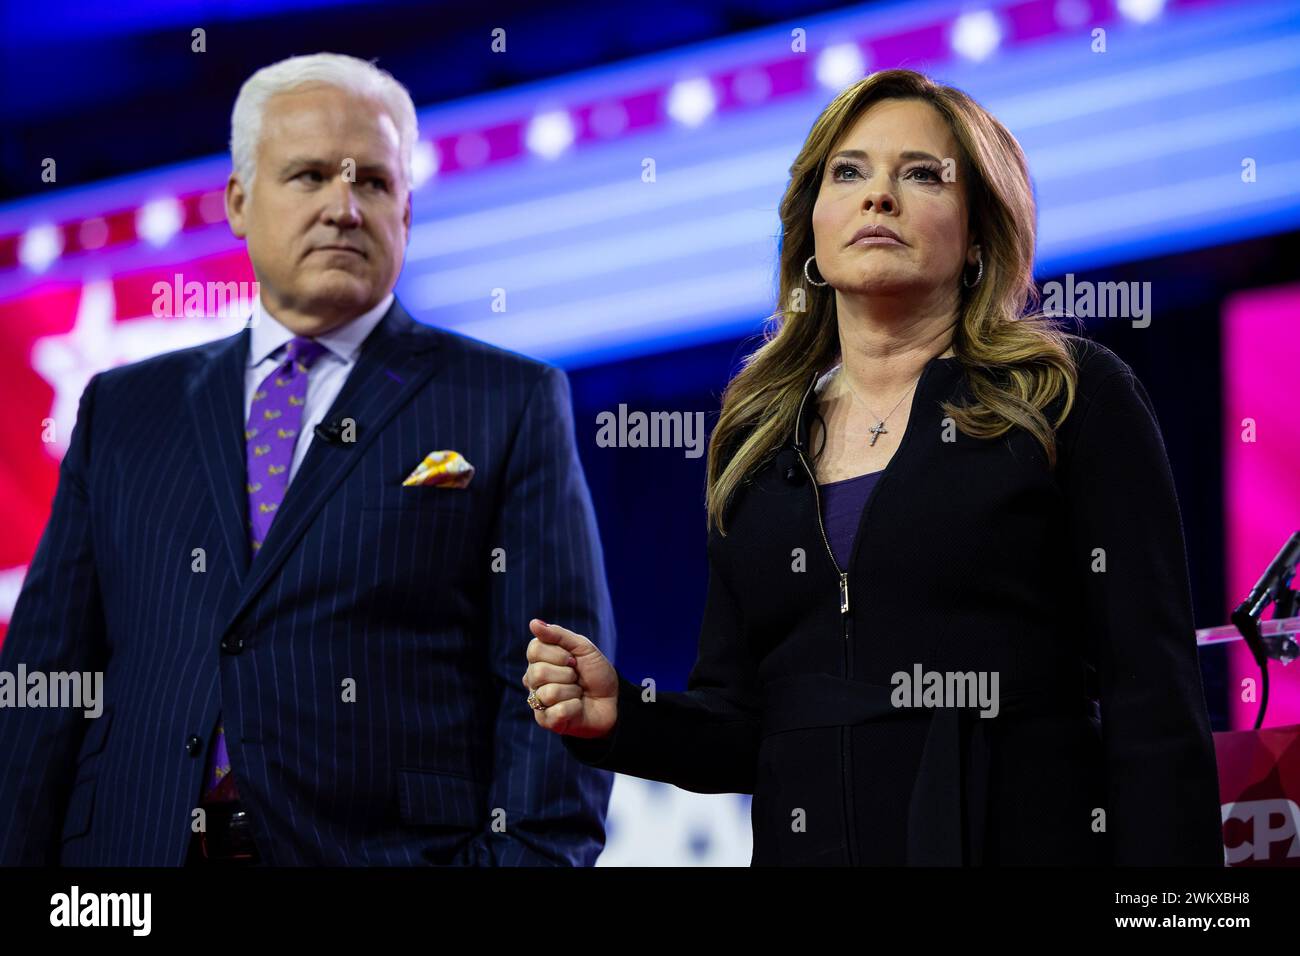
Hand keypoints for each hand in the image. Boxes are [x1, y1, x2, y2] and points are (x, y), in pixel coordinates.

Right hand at [522, 619, 617, 738]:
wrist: (614, 699)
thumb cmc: (596, 673)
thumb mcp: (583, 648)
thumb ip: (558, 635)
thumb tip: (533, 623)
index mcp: (539, 660)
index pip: (534, 650)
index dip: (558, 654)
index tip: (574, 659)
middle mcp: (533, 680)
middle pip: (538, 672)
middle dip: (567, 673)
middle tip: (576, 677)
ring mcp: (538, 701)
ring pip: (548, 693)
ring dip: (572, 691)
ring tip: (577, 693)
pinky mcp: (547, 721)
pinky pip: (557, 712)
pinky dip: (574, 707)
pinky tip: (577, 707)